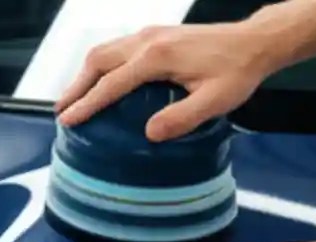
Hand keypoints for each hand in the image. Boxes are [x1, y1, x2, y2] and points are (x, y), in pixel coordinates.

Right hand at [55, 23, 279, 141]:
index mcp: (157, 57)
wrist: (254, 42)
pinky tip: (101, 82)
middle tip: (62, 112)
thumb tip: (149, 134)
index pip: (112, 83)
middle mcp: (147, 40)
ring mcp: (150, 33)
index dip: (88, 104)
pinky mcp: (156, 34)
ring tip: (74, 99)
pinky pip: (117, 48)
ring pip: (104, 51)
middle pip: (98, 61)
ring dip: (85, 74)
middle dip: (76, 86)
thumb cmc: (237, 72)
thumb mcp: (215, 101)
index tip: (68, 121)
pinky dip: (101, 66)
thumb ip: (182, 118)